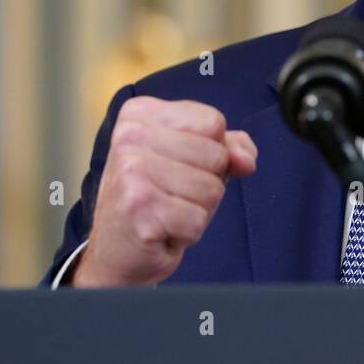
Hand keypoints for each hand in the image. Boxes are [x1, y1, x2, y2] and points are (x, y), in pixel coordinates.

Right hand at [72, 97, 256, 286]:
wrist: (117, 250)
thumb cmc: (155, 199)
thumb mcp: (191, 159)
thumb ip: (227, 147)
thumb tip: (246, 159)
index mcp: (140, 113)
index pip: (213, 121)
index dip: (212, 150)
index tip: (180, 166)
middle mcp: (130, 136)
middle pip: (216, 154)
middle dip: (207, 182)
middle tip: (172, 194)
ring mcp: (131, 171)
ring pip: (212, 188)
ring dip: (199, 209)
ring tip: (169, 211)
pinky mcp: (139, 207)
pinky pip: (199, 219)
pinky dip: (190, 231)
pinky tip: (163, 229)